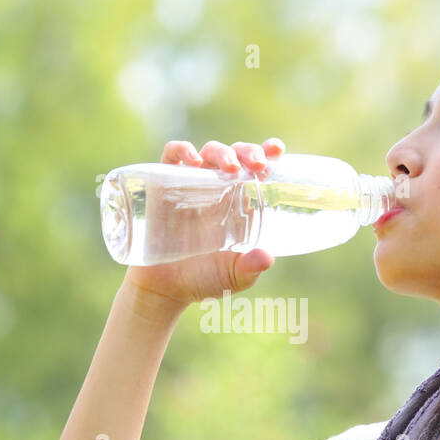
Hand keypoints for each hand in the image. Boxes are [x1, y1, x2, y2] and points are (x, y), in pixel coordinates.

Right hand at [122, 138, 284, 311]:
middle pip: (235, 155)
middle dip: (248, 152)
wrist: (164, 289)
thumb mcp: (232, 276)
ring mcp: (190, 185)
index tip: (277, 150)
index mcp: (239, 202)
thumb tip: (267, 258)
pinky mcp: (162, 187)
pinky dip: (181, 150)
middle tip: (257, 164)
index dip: (266, 151)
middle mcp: (217, 188)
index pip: (255, 168)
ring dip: (222, 152)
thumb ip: (249, 269)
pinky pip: (170, 157)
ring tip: (230, 167)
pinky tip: (193, 159)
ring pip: (209, 153)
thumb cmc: (202, 279)